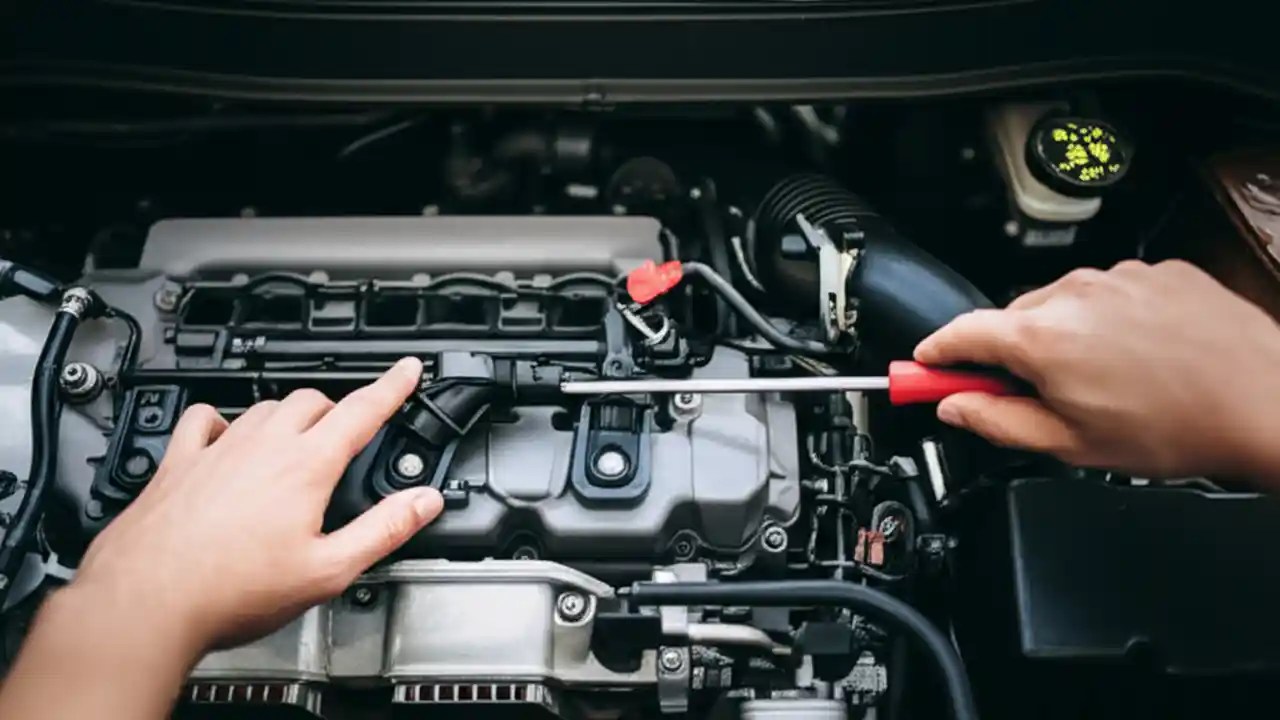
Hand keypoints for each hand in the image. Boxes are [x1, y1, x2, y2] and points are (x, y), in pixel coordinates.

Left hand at [69, 356, 441, 654]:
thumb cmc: (232, 590)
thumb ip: (383, 529)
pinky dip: (223, 419)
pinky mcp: (179, 463)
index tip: (406, 370)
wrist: (147, 600)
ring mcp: (218, 449)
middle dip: (339, 409)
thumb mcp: (328, 570)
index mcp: (306, 467)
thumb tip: (424, 501)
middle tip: (351, 430)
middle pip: (313, 401)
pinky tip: (225, 432)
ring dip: (290, 415)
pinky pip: (204, 419)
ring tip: (299, 439)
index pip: (362, 410)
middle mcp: (262, 446)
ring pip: (264, 407)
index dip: (391, 386)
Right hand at [915, 260, 1279, 479]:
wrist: (1266, 401)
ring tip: (1104, 382)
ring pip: (1062, 305)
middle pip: (1011, 320)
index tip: (920, 368)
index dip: (933, 354)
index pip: (960, 334)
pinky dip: (1109, 321)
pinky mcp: (1158, 271)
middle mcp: (1075, 294)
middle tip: (1027, 394)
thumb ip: (997, 421)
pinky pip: (1111, 293)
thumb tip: (954, 406)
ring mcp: (1119, 277)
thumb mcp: (1069, 444)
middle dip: (1009, 355)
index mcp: (1042, 339)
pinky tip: (1139, 358)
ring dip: (1063, 337)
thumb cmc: (1177, 428)